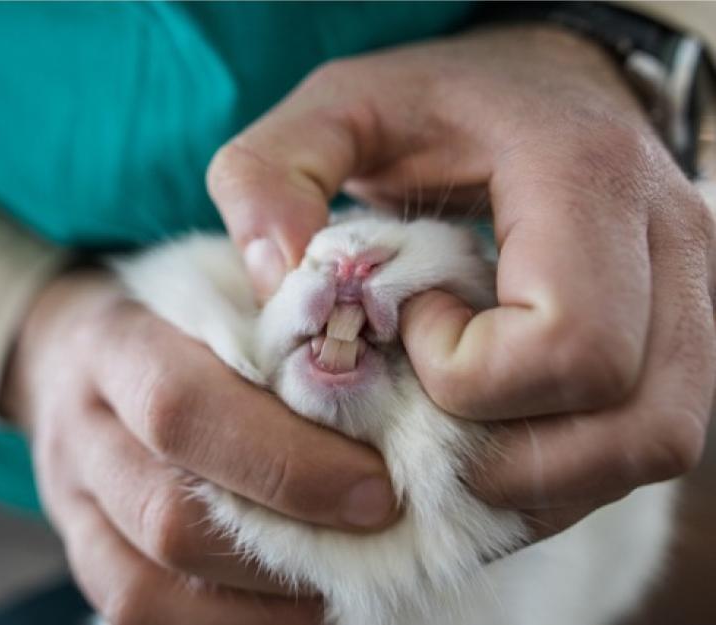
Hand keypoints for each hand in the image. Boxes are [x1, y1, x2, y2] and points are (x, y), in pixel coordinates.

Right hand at [0, 269, 396, 623]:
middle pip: (168, 514)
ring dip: (261, 599)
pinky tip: (290, 604)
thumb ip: (277, 299)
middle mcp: (81, 430)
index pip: (183, 408)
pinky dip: (224, 624)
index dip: (284, 460)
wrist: (73, 354)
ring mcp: (70, 502)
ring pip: (148, 582)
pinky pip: (136, 612)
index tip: (376, 488)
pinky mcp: (81, 552)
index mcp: (114, 342)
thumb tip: (366, 328)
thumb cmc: (172, 313)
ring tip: (341, 577)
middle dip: (287, 537)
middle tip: (378, 533)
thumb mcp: (217, 279)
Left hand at [207, 25, 715, 538]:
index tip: (406, 323)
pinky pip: (647, 442)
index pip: (566, 344)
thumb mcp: (337, 109)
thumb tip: (274, 282)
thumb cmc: (437, 101)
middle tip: (429, 387)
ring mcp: (694, 297)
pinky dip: (565, 468)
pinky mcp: (685, 336)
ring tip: (459, 429)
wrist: (538, 86)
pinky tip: (498, 438)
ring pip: (652, 444)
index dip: (465, 373)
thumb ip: (271, 175)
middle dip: (501, 440)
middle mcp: (672, 243)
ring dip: (540, 471)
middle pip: (627, 420)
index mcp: (587, 178)